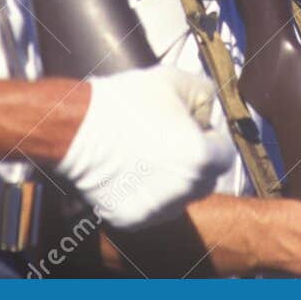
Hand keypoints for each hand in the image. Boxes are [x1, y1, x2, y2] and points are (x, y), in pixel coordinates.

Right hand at [55, 65, 235, 229]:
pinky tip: (130, 172)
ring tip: (146, 155)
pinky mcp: (132, 220)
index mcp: (200, 158)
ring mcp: (157, 209)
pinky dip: (146, 195)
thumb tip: (208, 115)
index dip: (211, 139)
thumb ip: (204, 94)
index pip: (225, 156)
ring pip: (180, 198)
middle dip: (195, 162)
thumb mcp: (173, 79)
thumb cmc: (124, 102)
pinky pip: (152, 210)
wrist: (75, 128)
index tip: (191, 129)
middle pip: (206, 180)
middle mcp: (184, 190)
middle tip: (169, 140)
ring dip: (173, 181)